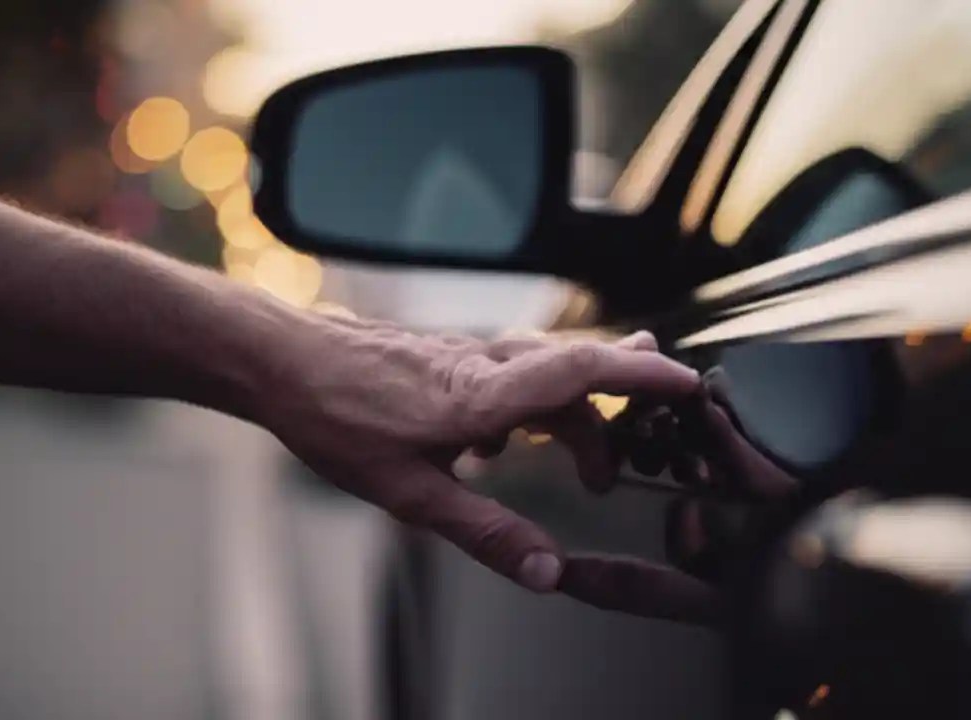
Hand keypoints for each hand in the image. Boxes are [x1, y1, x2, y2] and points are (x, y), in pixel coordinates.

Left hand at [252, 310, 717, 620]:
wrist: (281, 360)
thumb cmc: (335, 418)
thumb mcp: (408, 494)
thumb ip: (485, 531)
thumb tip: (548, 571)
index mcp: (482, 396)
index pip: (583, 370)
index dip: (643, 372)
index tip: (688, 381)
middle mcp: (484, 364)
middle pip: (575, 376)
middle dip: (611, 415)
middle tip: (610, 474)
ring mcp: (466, 355)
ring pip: (544, 372)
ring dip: (569, 413)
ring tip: (574, 461)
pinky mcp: (449, 357)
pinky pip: (512, 372)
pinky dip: (529, 405)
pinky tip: (499, 442)